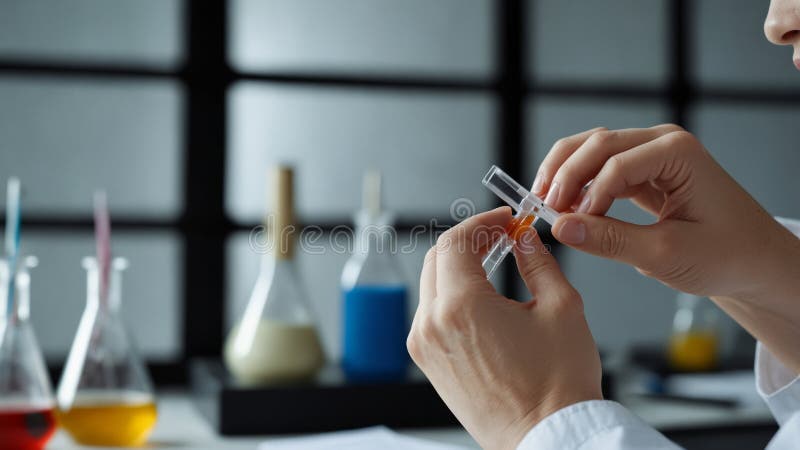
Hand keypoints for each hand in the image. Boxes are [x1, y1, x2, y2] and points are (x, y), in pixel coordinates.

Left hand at [407, 207, 601, 449]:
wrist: (547, 437)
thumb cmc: (557, 387)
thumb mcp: (561, 308)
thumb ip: (538, 262)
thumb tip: (525, 240)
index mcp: (462, 307)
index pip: (457, 241)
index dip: (482, 223)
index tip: (504, 220)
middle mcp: (433, 325)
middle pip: (437, 258)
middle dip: (469, 240)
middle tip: (501, 236)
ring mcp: (425, 346)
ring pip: (432, 285)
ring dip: (459, 266)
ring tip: (494, 262)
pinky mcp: (429, 363)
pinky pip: (432, 314)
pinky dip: (452, 295)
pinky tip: (482, 296)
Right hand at [534, 124, 799, 370]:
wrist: (755, 262)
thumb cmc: (725, 256)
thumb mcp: (665, 254)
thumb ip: (609, 240)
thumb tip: (559, 227)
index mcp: (677, 152)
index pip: (615, 164)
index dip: (587, 196)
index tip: (568, 226)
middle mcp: (662, 142)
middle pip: (595, 143)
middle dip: (564, 175)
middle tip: (541, 209)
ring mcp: (651, 153)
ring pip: (591, 149)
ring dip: (564, 173)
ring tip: (544, 204)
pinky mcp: (643, 170)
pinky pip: (600, 168)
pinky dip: (579, 185)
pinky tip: (565, 206)